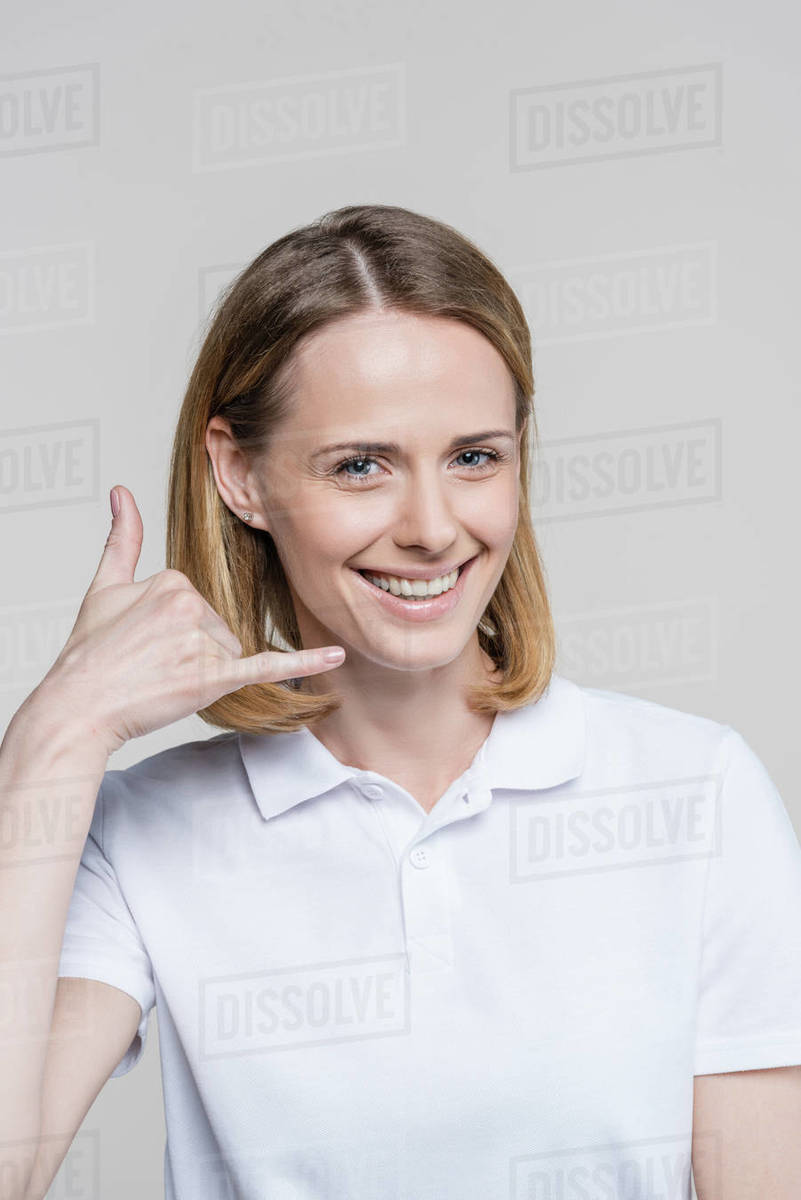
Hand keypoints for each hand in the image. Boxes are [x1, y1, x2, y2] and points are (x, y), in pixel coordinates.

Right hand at [37, 485, 345, 755]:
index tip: (140, 640)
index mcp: (172, 580)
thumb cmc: (89, 652)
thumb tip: (123, 491)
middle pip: (217, 626)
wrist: (79, 707)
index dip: (171, 627)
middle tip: (146, 664)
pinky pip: (268, 665)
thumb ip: (122, 538)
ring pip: (227, 651)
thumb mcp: (103, 587)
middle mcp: (191, 606)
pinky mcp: (214, 678)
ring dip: (201, 670)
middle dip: (188, 650)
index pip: (197, 602)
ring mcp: (203, 643)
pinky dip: (305, 662)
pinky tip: (337, 656)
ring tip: (158, 678)